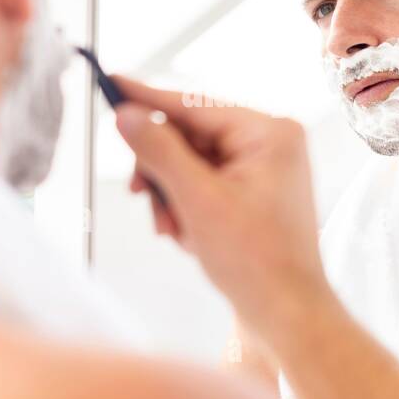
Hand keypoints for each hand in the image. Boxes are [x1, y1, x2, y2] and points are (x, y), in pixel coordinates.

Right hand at [112, 77, 333, 338]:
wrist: (287, 315)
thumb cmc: (257, 262)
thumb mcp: (198, 201)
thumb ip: (159, 152)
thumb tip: (126, 114)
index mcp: (269, 132)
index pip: (194, 106)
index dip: (148, 98)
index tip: (112, 83)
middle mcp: (270, 141)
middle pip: (189, 135)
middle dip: (161, 170)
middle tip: (140, 194)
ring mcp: (264, 166)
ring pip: (191, 162)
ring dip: (170, 194)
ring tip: (172, 230)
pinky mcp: (254, 190)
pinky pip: (204, 182)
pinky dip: (186, 206)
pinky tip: (187, 235)